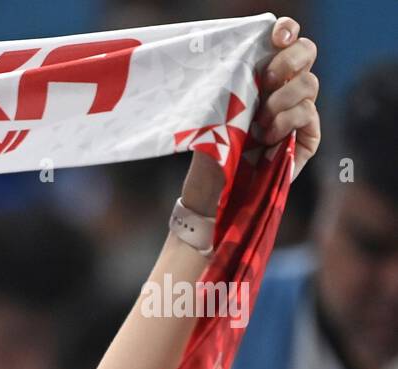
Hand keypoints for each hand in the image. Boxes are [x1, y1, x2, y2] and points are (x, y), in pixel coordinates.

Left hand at [182, 16, 320, 214]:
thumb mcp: (219, 106)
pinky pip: (308, 115)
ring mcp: (298, 111)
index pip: (287, 38)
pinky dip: (287, 122)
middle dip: (288, 62)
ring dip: (281, 101)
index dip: (287, 30)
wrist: (210, 186)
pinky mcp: (306, 138)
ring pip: (309, 84)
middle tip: (266, 81)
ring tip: (258, 125)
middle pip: (307, 53)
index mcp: (264, 74)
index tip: (276, 35)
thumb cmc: (210, 144)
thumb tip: (250, 55)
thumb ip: (239, 80)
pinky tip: (266, 137)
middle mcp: (285, 88)